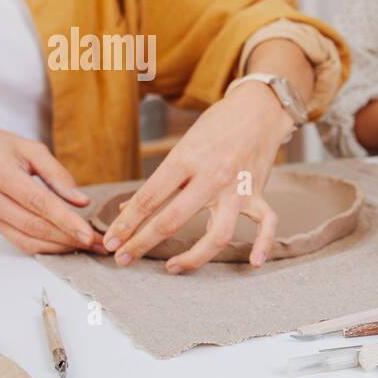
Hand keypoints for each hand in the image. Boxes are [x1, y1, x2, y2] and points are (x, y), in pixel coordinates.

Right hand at [0, 128, 99, 254]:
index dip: (65, 220)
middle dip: (70, 238)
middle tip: (99, 244)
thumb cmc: (0, 148)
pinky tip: (66, 244)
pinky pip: (20, 241)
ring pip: (27, 239)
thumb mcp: (31, 149)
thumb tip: (82, 201)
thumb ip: (58, 174)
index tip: (89, 234)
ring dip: (60, 247)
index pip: (38, 202)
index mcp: (0, 173)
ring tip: (88, 247)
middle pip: (34, 226)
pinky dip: (45, 247)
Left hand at [101, 84, 289, 272]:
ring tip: (172, 267)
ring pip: (219, 234)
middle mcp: (212, 177)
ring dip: (193, 257)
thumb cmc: (215, 127)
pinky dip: (263, 245)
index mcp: (186, 159)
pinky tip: (253, 263)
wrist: (257, 110)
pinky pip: (266, 225)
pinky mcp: (258, 194)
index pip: (149, 198)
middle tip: (122, 259)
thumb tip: (129, 211)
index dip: (126, 223)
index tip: (111, 241)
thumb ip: (160, 181)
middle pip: (172, 219)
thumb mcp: (182, 147)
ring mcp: (237, 188)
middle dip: (142, 243)